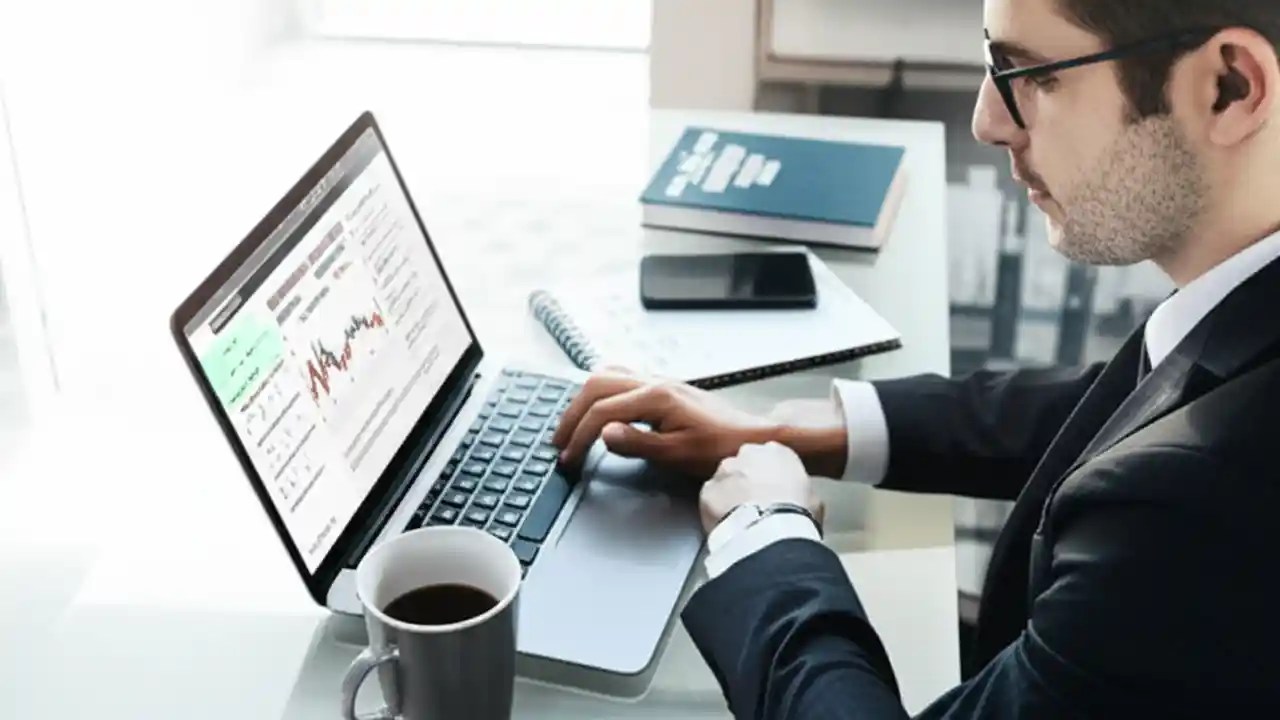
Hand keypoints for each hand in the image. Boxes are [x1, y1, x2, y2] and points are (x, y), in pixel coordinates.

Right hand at [553, 367, 778, 477]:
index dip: (580, 437)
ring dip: (584, 399)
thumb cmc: (720, 449)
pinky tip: (598, 409)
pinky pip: (621, 378)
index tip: (568, 458)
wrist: (752, 438)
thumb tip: (603, 433)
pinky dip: (600, 392)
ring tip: (572, 426)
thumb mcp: (679, 454)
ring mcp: (659, 381)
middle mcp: (654, 382)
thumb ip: (638, 443)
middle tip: (560, 442)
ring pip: (607, 376)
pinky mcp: (663, 387)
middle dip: (572, 414)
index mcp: (656, 397)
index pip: (603, 412)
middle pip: (596, 386)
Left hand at [700, 442, 824, 534]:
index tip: (772, 491)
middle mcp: (747, 453)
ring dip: (729, 494)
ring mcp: (724, 470)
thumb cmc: (798, 514)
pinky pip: (710, 498)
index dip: (770, 476)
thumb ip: (799, 490)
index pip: (771, 458)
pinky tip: (725, 524)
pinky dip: (714, 509)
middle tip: (753, 504)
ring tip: (738, 517)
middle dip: (746, 480)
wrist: (770, 531)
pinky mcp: (707, 490)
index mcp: (777, 452)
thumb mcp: (813, 500)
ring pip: (724, 480)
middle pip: (744, 465)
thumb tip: (797, 498)